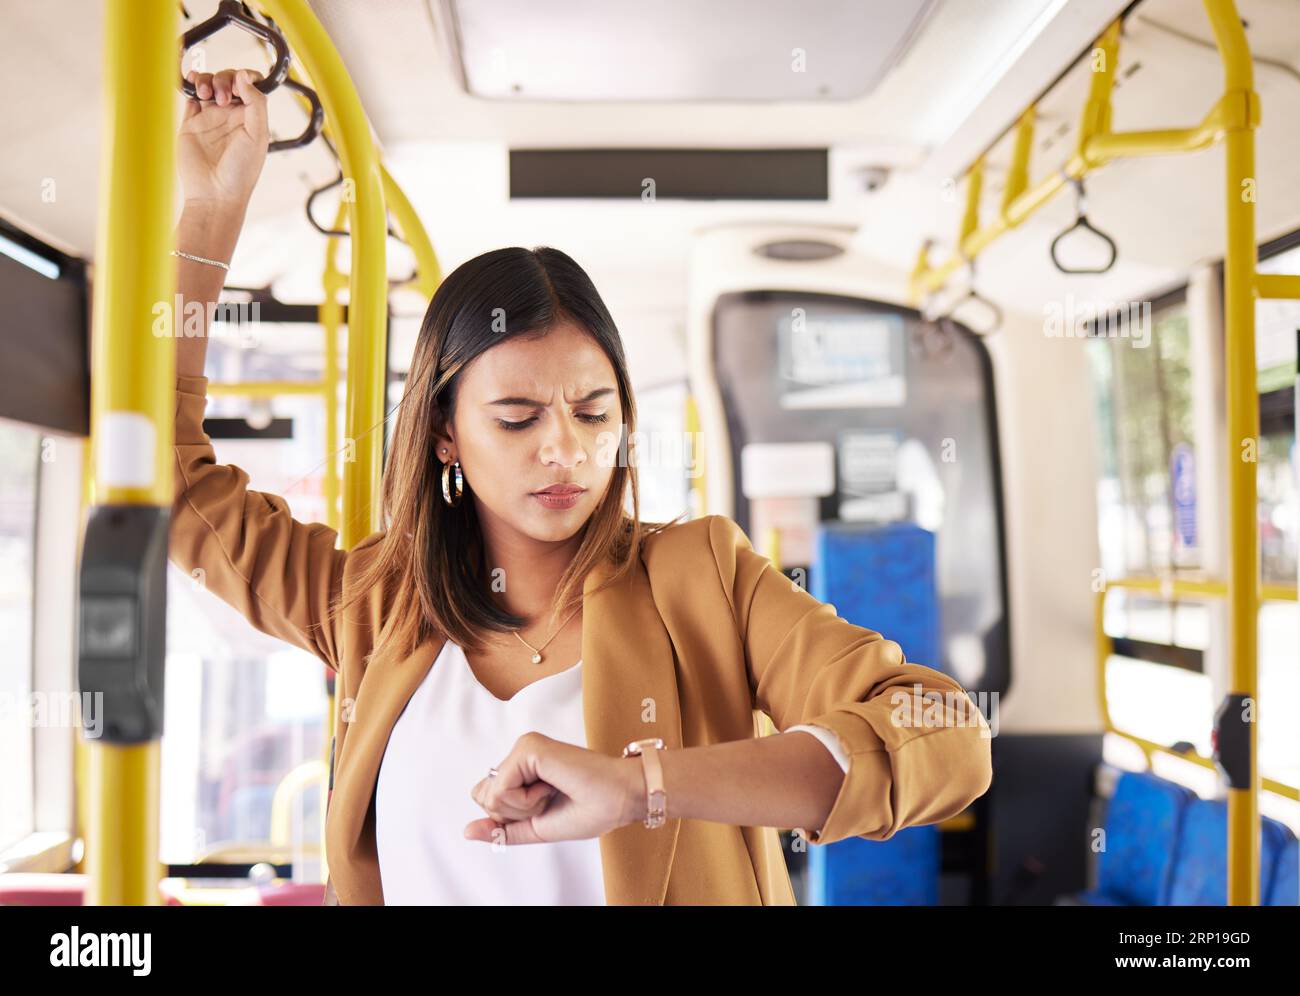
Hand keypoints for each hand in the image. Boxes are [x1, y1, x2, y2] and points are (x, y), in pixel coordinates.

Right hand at [179, 69, 268, 207]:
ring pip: (207, 84)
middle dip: (223, 79)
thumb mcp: (258, 135)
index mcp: (250, 118)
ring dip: (206, 80)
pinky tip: (192, 83)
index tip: (239, 82)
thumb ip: (256, 103)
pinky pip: (189, 97)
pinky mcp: (191, 124)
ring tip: (206, 94)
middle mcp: (231, 116)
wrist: (214, 194)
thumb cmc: (241, 171)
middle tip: (222, 98)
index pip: (249, 86)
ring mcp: (210, 118)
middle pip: (227, 80)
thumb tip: (244, 76)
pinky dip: (190, 84)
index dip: (245, 77)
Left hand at [464, 732, 644, 844]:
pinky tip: (551, 787)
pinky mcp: (528, 748)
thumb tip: (466, 832)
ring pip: (490, 795)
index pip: (485, 799)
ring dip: (523, 807)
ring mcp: (523, 747)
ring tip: (553, 792)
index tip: (545, 807)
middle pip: (483, 797)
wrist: (618, 799)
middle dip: (513, 812)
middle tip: (549, 800)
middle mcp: (519, 754)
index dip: (510, 817)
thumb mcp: (535, 827)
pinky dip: (526, 801)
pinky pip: (502, 789)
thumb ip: (501, 829)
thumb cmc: (588, 809)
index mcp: (521, 770)